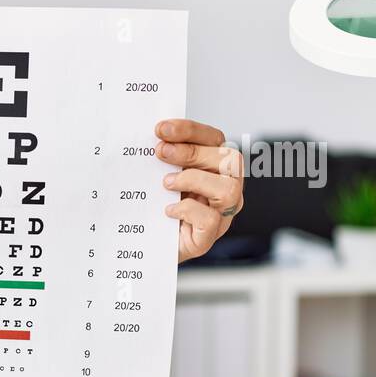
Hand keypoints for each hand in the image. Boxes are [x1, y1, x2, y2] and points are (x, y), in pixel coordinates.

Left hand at [154, 119, 243, 262]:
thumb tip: (153, 138)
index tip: (161, 129)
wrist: (146, 248)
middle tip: (160, 152)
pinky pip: (211, 219)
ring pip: (228, 189)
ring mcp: (220, 215)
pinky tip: (167, 210)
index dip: (190, 130)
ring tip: (166, 184)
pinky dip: (187, 210)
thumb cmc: (155, 209)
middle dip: (191, 151)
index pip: (215, 139)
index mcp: (213, 168)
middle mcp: (224, 189)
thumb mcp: (157, 177)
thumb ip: (162, 159)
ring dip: (194, 180)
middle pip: (229, 159)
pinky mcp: (207, 238)